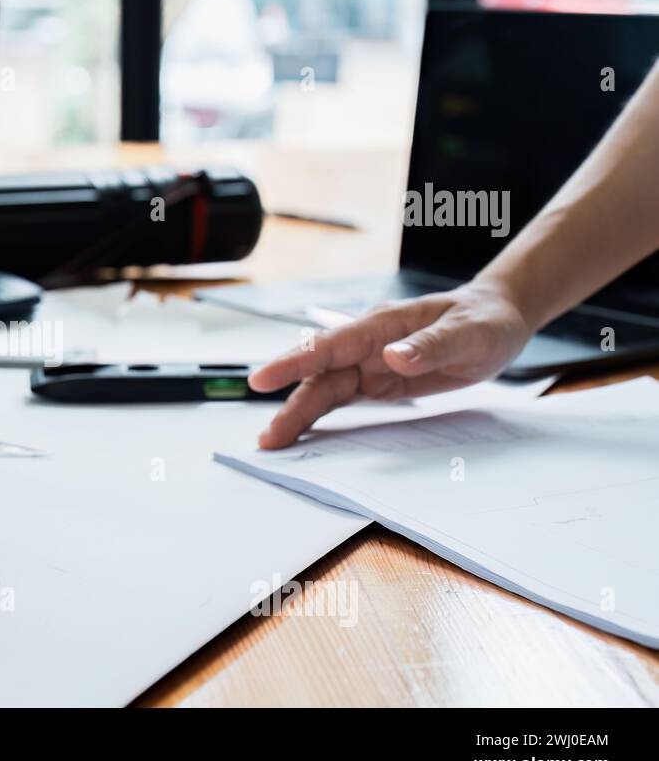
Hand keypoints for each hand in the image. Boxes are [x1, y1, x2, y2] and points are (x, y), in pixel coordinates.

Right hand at [247, 281, 533, 448]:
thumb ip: (430, 345)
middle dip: (291, 404)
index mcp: (382, 326)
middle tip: (267, 437)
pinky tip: (302, 433)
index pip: (330, 345)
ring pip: (324, 389)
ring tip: (275, 442)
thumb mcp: (469, 333)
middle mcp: (367, 344)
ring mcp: (369, 363)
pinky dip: (319, 416)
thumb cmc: (485, 321)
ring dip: (299, 414)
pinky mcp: (377, 381)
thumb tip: (392, 357)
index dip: (294, 362)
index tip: (262, 379)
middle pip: (319, 375)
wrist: (498, 319)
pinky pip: (341, 399)